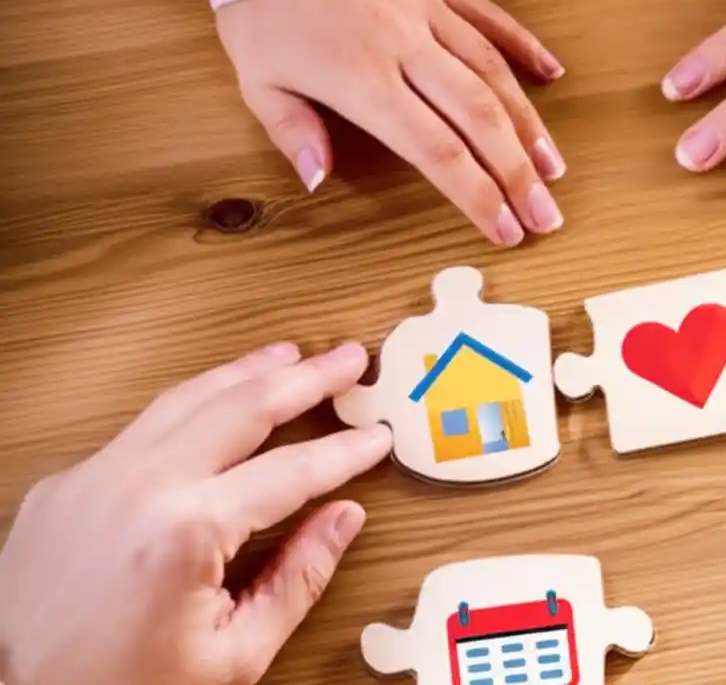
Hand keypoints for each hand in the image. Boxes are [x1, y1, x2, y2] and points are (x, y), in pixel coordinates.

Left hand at [0, 343, 391, 683]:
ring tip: (289, 356)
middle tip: (348, 359)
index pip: (291, 472)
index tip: (377, 436)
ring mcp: (92, 478)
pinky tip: (216, 403)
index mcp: (185, 534)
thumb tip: (343, 519)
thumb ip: (296, 581)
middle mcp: (136, 488)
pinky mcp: (64, 485)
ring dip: (245, 373)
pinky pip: (139, 428)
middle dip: (305, 379)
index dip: (344, 452)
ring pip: (185, 398)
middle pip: (241, 408)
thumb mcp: (232, 659)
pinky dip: (190, 405)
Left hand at [216, 0, 566, 246]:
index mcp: (362, 79)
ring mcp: (425, 11)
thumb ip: (293, 133)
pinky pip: (488, 15)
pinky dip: (523, 45)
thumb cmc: (262, 8)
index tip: (505, 231)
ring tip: (553, 168)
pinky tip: (552, 74)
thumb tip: (317, 180)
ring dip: (528, 124)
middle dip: (518, 174)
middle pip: (478, 119)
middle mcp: (404, 46)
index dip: (477, 196)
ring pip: (492, 72)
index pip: (436, 151)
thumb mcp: (258, 80)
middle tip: (545, 216)